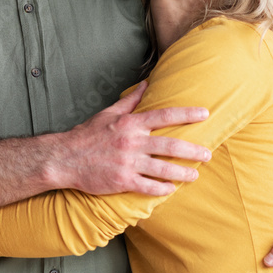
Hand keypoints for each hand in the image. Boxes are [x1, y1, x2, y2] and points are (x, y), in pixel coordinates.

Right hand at [54, 81, 210, 195]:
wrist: (65, 158)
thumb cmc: (87, 135)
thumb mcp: (109, 113)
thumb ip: (130, 100)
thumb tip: (146, 83)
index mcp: (130, 123)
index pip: (165, 115)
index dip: (187, 114)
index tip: (205, 114)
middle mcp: (132, 142)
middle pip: (170, 145)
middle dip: (192, 151)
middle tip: (207, 154)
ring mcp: (127, 163)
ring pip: (163, 169)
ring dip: (182, 172)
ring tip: (194, 175)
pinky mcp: (122, 181)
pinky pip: (147, 186)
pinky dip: (161, 189)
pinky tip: (171, 189)